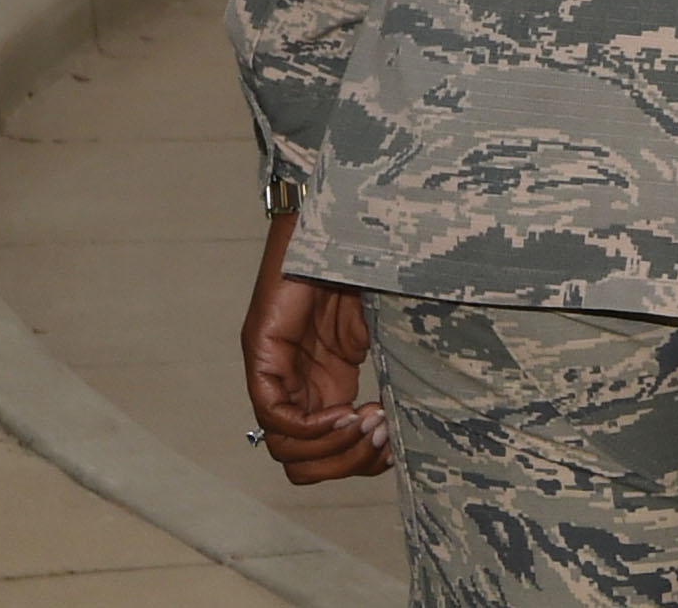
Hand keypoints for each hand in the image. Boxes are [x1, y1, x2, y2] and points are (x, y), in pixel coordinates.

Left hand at [240, 211, 390, 482]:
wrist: (340, 214)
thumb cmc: (370, 261)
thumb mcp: (386, 327)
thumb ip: (392, 367)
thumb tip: (415, 414)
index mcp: (323, 382)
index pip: (324, 451)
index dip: (359, 461)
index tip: (394, 441)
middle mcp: (295, 385)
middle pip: (301, 461)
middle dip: (346, 464)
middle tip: (383, 439)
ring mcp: (274, 371)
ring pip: (286, 447)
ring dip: (335, 449)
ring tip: (371, 423)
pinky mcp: (262, 352)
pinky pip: (274, 413)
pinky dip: (312, 426)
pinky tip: (349, 411)